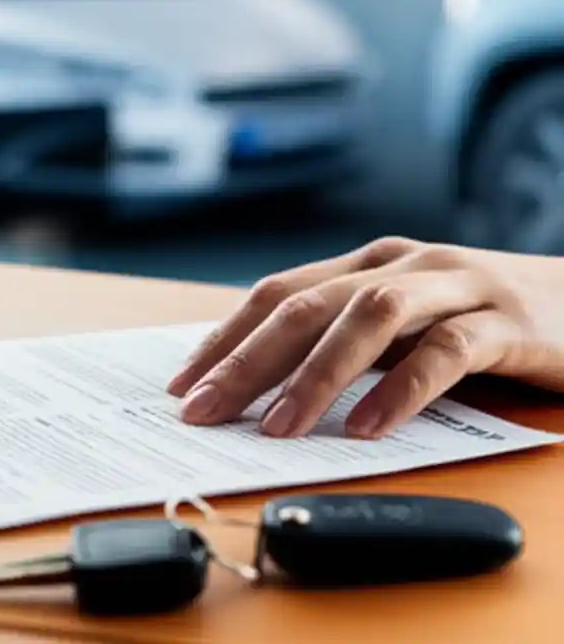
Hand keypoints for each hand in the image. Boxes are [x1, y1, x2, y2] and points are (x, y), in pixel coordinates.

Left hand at [167, 237, 563, 438]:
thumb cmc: (483, 321)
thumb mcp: (403, 324)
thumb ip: (344, 342)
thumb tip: (259, 386)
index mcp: (367, 263)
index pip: (277, 294)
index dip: (225, 338)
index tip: (182, 386)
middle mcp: (404, 263)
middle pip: (308, 305)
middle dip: (247, 360)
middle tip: (204, 411)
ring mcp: (458, 285)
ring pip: (371, 319)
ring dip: (316, 376)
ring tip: (277, 427)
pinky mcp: (510, 322)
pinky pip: (447, 352)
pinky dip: (402, 391)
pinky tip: (367, 429)